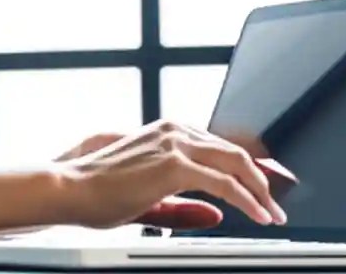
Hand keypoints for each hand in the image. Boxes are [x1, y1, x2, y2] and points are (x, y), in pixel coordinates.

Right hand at [55, 120, 290, 230]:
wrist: (70, 189)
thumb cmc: (96, 192)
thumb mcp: (148, 198)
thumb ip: (184, 205)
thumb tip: (217, 213)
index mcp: (166, 131)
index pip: (219, 146)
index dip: (246, 168)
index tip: (262, 187)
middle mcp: (173, 130)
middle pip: (234, 151)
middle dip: (262, 178)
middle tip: (275, 203)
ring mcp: (174, 144)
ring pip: (236, 163)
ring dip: (260, 190)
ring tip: (271, 212)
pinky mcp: (175, 165)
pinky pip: (225, 183)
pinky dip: (248, 200)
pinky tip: (258, 215)